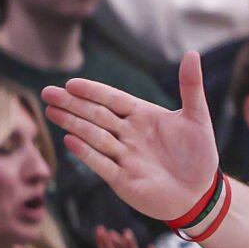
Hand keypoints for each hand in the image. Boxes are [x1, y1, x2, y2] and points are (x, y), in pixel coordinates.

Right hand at [43, 53, 222, 223]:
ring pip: (94, 137)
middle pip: (97, 115)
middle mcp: (128, 134)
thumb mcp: (197, 119)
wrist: (201, 194)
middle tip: (47, 92)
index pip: (113, 100)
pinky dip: (87, 153)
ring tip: (52, 111)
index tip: (71, 83)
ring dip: (73, 124)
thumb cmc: (199, 156)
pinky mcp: (121, 179)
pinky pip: (101, 164)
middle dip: (73, 104)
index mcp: (142, 117)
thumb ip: (191, 87)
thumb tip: (192, 53)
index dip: (93, 92)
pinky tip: (70, 141)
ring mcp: (122, 156)